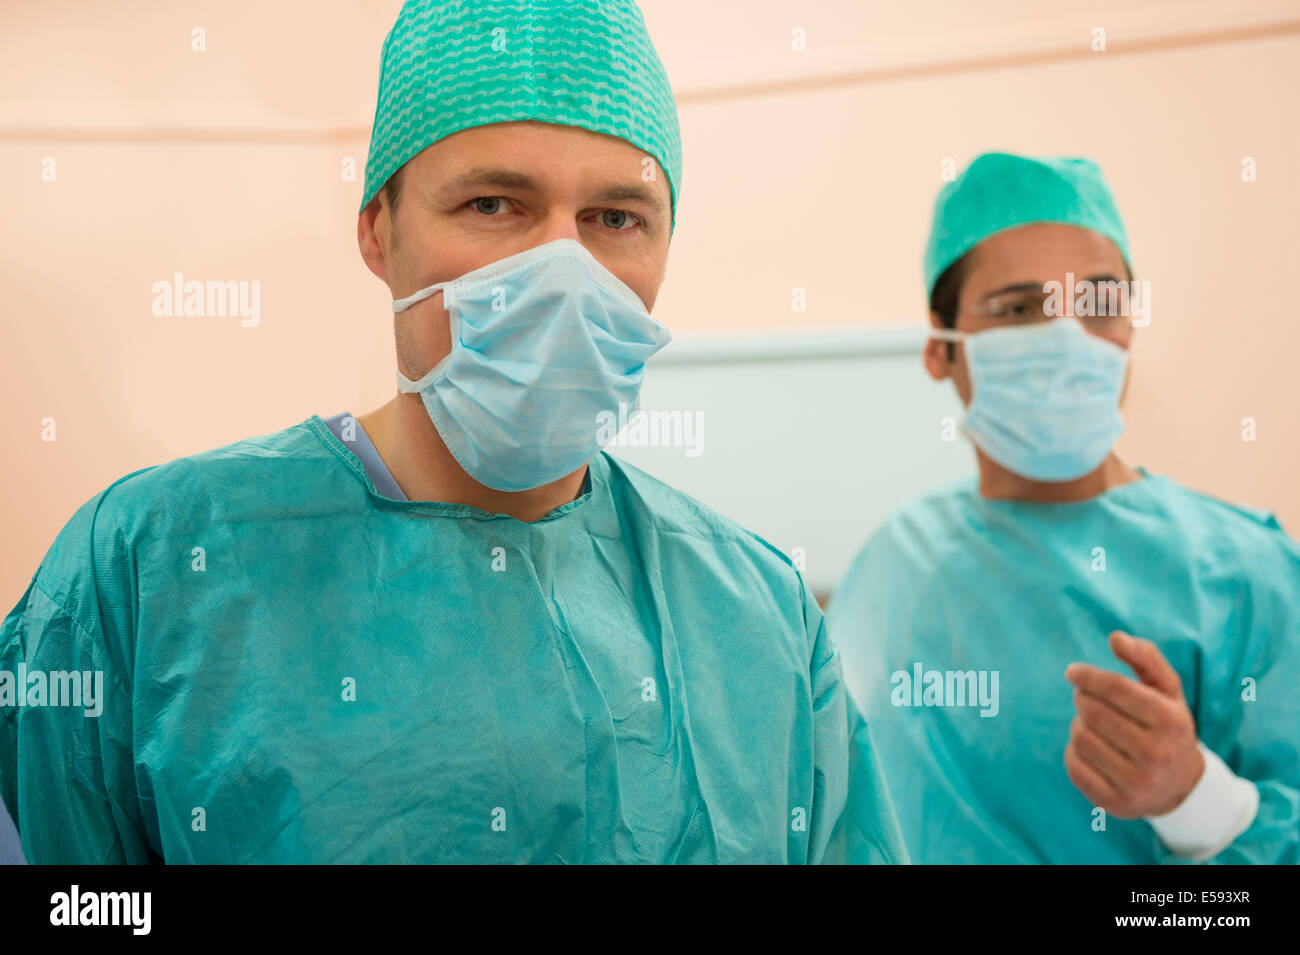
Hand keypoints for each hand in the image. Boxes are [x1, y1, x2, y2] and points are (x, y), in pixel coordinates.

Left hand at [1064, 631, 1203, 817]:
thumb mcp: (1167, 691)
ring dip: (1079, 724)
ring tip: (1093, 725)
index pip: (1116, 689)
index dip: (1088, 675)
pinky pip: (1074, 766)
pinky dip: (1074, 751)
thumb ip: (1146, 657)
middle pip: (1093, 712)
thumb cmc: (1167, 726)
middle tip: (1086, 698)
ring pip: (1080, 737)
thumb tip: (1115, 637)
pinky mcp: (1116, 803)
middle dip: (1083, 699)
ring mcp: (1136, 782)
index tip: (1072, 671)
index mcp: (1171, 721)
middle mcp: (1156, 754)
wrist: (1181, 787)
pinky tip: (1089, 748)